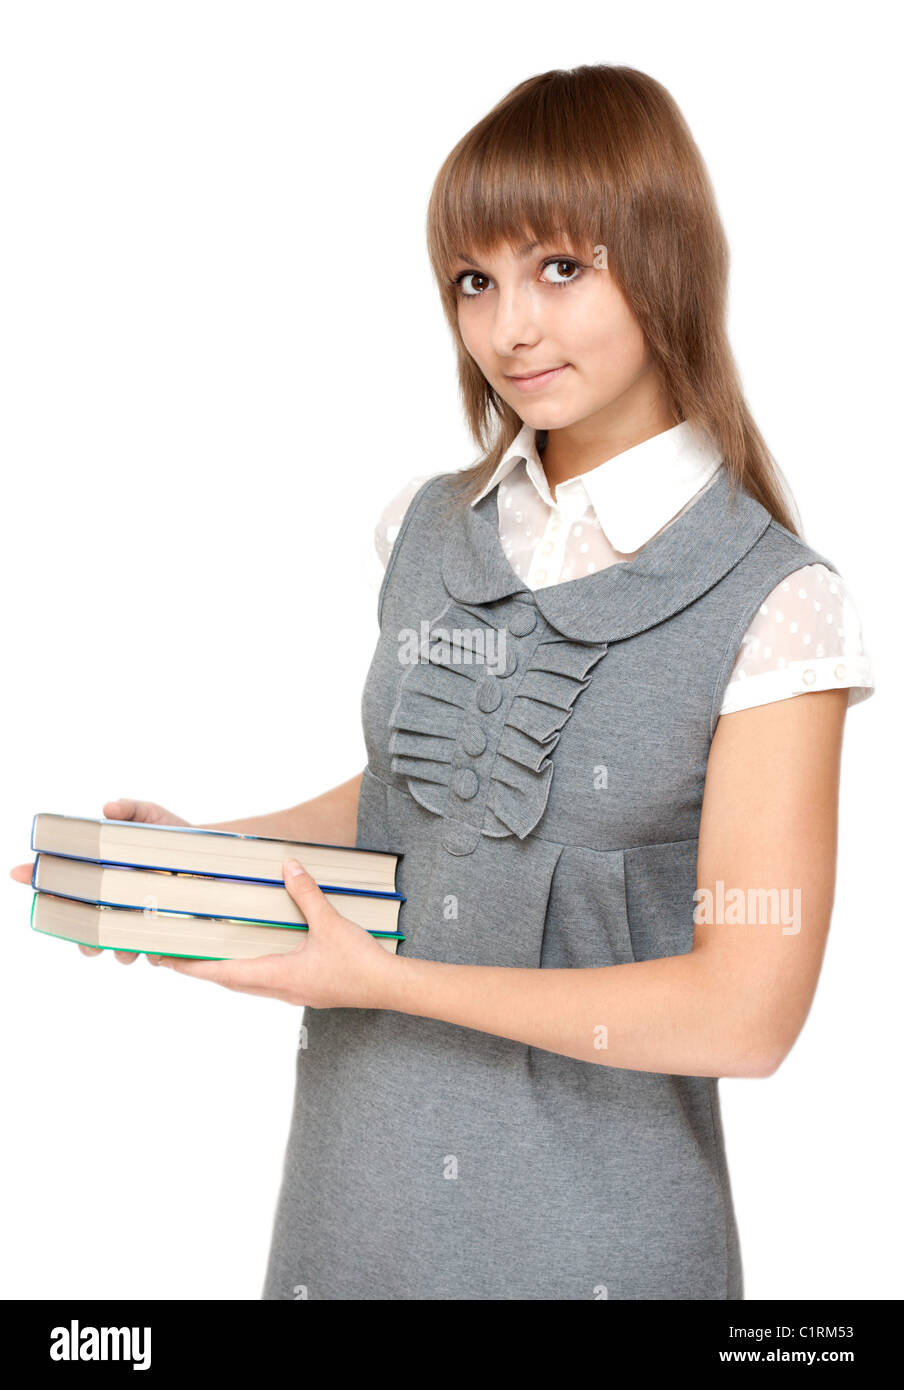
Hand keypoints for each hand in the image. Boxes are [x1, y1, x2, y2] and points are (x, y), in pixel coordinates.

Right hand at [10, 797, 189, 965]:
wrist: (214, 856)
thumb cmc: (174, 835)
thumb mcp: (152, 816)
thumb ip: (131, 810)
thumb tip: (108, 808)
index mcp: (103, 881)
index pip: (67, 894)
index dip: (46, 893)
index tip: (34, 890)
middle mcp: (116, 907)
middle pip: (87, 935)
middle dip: (84, 942)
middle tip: (89, 942)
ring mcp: (140, 923)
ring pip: (119, 950)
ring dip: (120, 951)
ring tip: (128, 946)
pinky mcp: (167, 935)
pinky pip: (155, 954)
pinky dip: (153, 954)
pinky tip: (160, 947)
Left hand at [155, 859, 396, 1007]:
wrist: (388, 987)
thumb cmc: (359, 962)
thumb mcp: (329, 922)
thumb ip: (306, 893)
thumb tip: (288, 866)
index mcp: (276, 976)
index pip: (223, 972)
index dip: (193, 966)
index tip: (168, 960)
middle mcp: (278, 989)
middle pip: (229, 982)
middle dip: (203, 969)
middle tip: (178, 954)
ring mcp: (292, 993)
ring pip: (247, 984)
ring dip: (226, 971)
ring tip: (210, 954)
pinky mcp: (304, 991)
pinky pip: (266, 983)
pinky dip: (250, 970)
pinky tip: (257, 956)